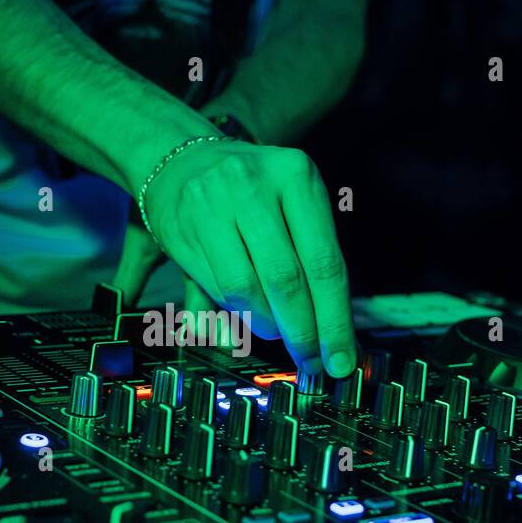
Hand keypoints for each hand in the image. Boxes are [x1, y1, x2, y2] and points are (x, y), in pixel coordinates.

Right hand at [140, 141, 356, 377]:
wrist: (180, 161)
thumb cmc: (253, 195)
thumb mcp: (291, 207)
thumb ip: (313, 266)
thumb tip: (338, 342)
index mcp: (297, 175)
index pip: (325, 262)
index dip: (334, 320)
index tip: (340, 360)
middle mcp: (255, 184)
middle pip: (287, 280)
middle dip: (302, 333)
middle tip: (310, 361)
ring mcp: (215, 204)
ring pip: (248, 290)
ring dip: (267, 325)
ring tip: (276, 330)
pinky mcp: (185, 229)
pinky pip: (218, 288)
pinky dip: (239, 313)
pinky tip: (248, 314)